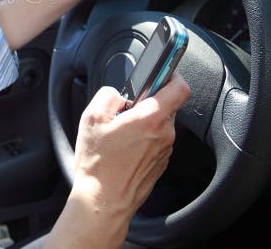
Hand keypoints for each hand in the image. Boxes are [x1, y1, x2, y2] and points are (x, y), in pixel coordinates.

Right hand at [70, 73, 191, 233]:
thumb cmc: (99, 164)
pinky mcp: (160, 163)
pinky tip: (123, 147)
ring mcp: (164, 150)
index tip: (164, 70)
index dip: (173, 74)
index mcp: (150, 118)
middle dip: (147, 102)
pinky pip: (155, 141)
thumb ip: (107, 95)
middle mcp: (164, 134)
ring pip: (159, 124)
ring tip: (120, 132)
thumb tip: (116, 94)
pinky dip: (143, 138)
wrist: (104, 201)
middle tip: (125, 109)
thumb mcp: (91, 118)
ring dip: (143, 122)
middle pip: (166, 105)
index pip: (179, 87)